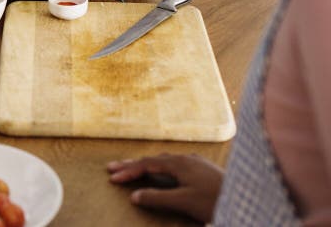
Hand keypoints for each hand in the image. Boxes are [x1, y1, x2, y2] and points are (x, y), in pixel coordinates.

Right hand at [107, 154, 222, 222]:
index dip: (128, 170)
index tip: (112, 177)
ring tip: (134, 169)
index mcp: (178, 163)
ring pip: (165, 160)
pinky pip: (176, 164)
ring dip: (147, 165)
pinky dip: (161, 167)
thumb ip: (158, 198)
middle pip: (153, 159)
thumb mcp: (183, 202)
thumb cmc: (215, 200)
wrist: (249, 199)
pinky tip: (165, 172)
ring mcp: (197, 162)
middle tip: (113, 167)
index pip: (146, 164)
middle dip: (132, 164)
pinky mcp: (205, 169)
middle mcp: (186, 158)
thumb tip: (134, 196)